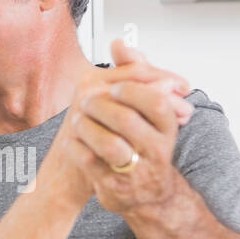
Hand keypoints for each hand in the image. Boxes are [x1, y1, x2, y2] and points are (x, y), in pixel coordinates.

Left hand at [69, 40, 191, 214]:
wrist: (145, 195)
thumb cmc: (145, 147)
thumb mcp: (149, 110)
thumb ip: (136, 73)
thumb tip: (119, 43)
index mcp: (167, 130)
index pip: (156, 102)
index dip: (132, 91)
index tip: (115, 87)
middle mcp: (156, 152)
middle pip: (127, 120)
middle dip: (101, 107)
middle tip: (86, 102)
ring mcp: (136, 172)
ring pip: (109, 144)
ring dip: (87, 128)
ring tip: (78, 121)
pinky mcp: (114, 188)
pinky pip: (90, 163)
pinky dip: (77, 149)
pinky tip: (72, 141)